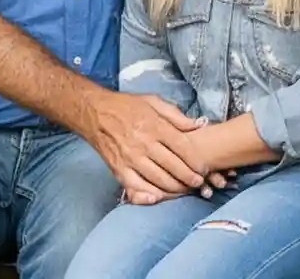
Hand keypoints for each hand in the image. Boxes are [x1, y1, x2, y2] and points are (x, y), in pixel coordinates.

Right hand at [84, 92, 207, 204]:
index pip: (182, 147)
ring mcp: (130, 158)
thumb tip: (199, 124)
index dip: (196, 160)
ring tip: (186, 190)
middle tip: (199, 183)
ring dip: (174, 188)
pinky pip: (135, 187)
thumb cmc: (126, 106)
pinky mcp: (118, 169)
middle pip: (172, 166)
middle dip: (189, 177)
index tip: (204, 168)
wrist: (95, 112)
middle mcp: (143, 143)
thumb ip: (176, 115)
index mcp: (154, 125)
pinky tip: (157, 198)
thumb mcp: (153, 101)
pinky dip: (146, 195)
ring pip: (157, 179)